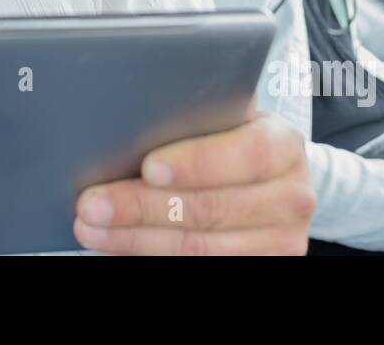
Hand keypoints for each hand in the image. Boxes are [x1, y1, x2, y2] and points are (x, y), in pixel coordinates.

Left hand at [72, 112, 314, 254]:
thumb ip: (199, 116)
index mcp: (285, 146)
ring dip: (135, 239)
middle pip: (210, 208)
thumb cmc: (234, 140)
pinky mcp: (262, 267)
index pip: (246, 154)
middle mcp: (292, 197)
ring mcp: (280, 241)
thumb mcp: (230, 119)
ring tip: (91, 227)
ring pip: (198, 247)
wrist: (274, 182)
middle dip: (142, 206)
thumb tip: (135, 117)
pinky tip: (118, 244)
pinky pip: (198, 267)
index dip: (196, 163)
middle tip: (92, 203)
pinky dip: (149, 255)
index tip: (148, 168)